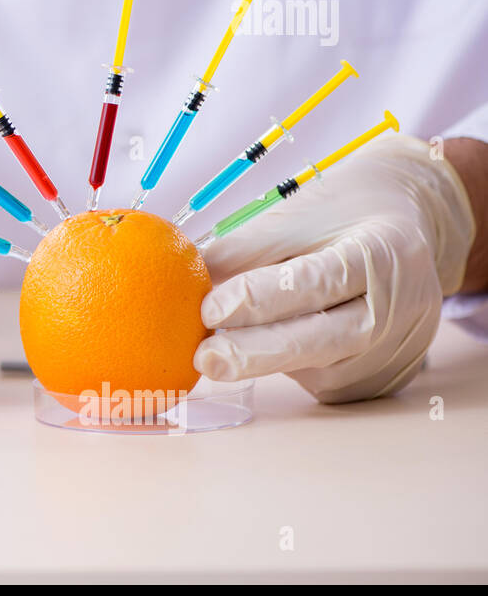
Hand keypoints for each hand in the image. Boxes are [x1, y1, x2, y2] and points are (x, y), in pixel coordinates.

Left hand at [195, 134, 474, 402]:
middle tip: (203, 358)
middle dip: (254, 353)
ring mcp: (390, 353)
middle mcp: (396, 311)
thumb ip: (244, 248)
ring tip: (220, 342)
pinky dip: (282, 365)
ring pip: (313, 365)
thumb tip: (184, 278)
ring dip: (260, 357)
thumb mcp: (297, 214)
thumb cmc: (344, 216)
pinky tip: (262, 346)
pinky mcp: (375, 381)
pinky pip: (317, 378)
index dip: (260, 299)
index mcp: (381, 254)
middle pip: (320, 340)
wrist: (411, 231)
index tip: (209, 309)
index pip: (315, 283)